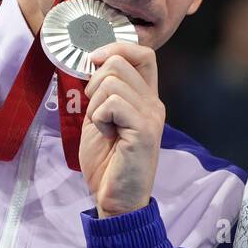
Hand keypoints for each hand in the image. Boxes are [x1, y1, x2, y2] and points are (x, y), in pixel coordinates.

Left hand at [78, 42, 165, 217]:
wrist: (118, 199)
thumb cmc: (108, 163)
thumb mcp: (102, 119)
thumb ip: (104, 94)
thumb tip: (94, 65)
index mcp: (146, 98)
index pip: (143, 54)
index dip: (116, 48)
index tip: (94, 62)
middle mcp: (153, 103)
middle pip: (120, 62)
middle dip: (95, 80)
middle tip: (96, 110)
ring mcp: (151, 116)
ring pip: (112, 80)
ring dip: (95, 103)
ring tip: (102, 125)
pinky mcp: (143, 131)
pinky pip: (112, 103)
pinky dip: (99, 117)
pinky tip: (106, 134)